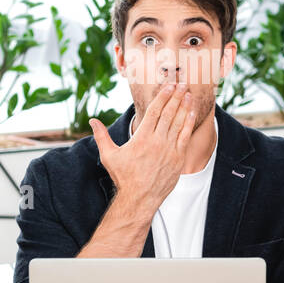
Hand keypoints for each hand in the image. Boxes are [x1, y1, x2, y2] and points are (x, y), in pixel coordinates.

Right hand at [89, 82, 196, 210]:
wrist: (139, 198)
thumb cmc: (123, 177)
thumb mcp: (109, 156)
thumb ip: (102, 136)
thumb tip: (92, 121)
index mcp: (141, 138)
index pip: (154, 111)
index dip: (163, 97)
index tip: (169, 86)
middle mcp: (157, 141)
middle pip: (169, 113)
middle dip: (176, 97)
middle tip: (182, 84)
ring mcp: (169, 150)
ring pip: (178, 123)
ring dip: (184, 106)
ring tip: (189, 94)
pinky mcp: (178, 159)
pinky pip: (185, 137)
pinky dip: (188, 123)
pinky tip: (191, 112)